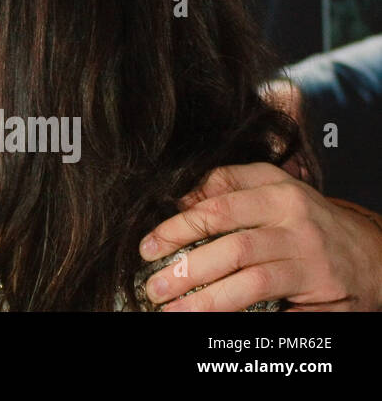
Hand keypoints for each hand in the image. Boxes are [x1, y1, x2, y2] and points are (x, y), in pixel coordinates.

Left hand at [138, 162, 381, 310]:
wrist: (372, 251)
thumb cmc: (308, 218)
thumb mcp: (273, 187)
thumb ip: (228, 185)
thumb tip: (180, 199)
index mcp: (278, 194)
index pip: (219, 209)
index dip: (178, 227)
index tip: (149, 246)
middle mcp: (296, 227)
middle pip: (232, 248)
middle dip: (187, 269)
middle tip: (155, 285)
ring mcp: (310, 262)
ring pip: (252, 283)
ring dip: (208, 300)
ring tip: (175, 310)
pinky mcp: (321, 295)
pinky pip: (277, 311)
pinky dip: (245, 318)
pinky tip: (218, 322)